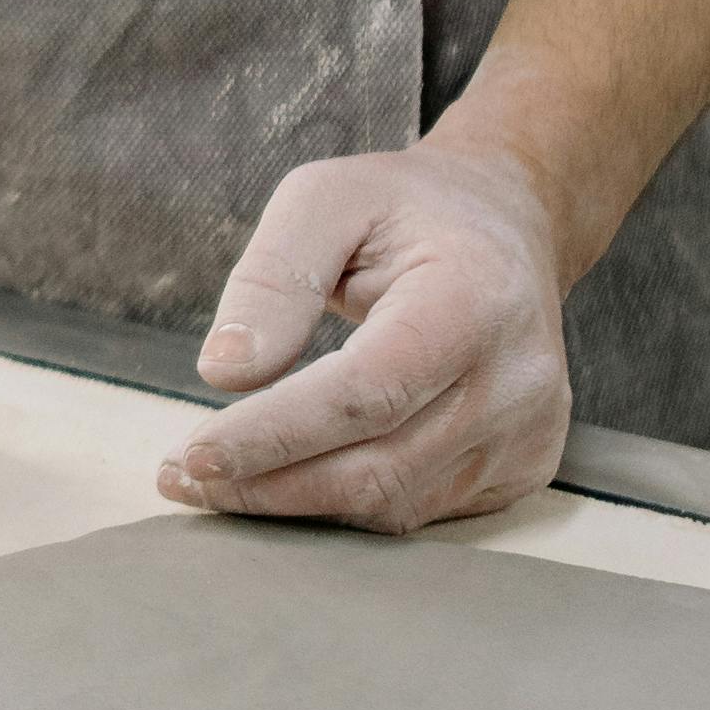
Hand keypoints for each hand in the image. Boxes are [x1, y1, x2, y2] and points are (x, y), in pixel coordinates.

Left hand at [156, 131, 572, 534]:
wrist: (505, 227)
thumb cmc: (407, 210)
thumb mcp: (325, 198)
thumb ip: (273, 277)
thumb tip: (225, 370)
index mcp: (475, 301)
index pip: (367, 393)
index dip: (276, 433)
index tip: (196, 453)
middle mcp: (516, 379)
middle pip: (377, 466)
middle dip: (267, 483)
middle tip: (182, 477)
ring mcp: (526, 433)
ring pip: (392, 504)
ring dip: (293, 505)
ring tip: (215, 483)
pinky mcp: (521, 466)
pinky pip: (416, 511)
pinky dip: (341, 508)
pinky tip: (285, 481)